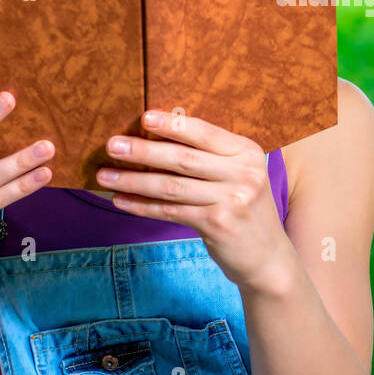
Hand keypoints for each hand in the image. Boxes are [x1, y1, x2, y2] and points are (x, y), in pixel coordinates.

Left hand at [97, 110, 294, 293]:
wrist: (268, 257)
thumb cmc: (244, 210)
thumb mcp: (240, 176)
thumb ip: (212, 158)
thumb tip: (160, 137)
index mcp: (247, 152)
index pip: (204, 132)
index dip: (173, 124)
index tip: (144, 117)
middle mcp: (244, 173)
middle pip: (183, 158)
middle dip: (143, 150)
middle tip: (112, 145)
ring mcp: (232, 199)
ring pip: (171, 186)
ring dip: (134, 180)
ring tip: (105, 175)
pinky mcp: (218, 224)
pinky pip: (170, 211)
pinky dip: (142, 205)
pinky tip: (121, 200)